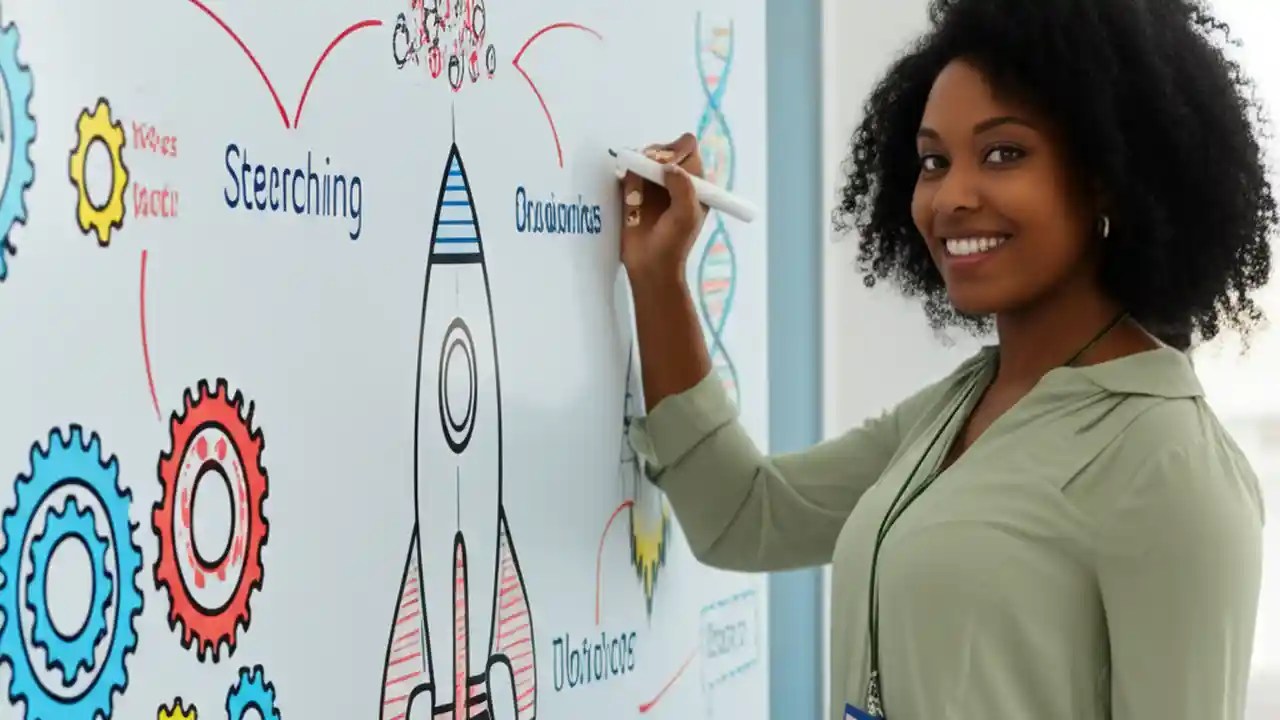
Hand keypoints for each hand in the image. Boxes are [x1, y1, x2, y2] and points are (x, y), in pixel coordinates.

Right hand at [619, 133, 707, 282]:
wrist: (649, 265)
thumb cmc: (674, 243)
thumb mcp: (686, 215)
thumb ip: (682, 187)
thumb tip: (668, 165)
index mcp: (694, 181)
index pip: (687, 148)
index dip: (676, 150)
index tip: (665, 167)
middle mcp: (674, 178)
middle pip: (663, 148)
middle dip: (653, 156)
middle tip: (648, 175)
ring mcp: (653, 183)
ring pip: (644, 156)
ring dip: (638, 166)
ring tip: (637, 190)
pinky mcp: (633, 190)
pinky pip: (628, 171)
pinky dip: (626, 175)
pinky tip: (629, 195)